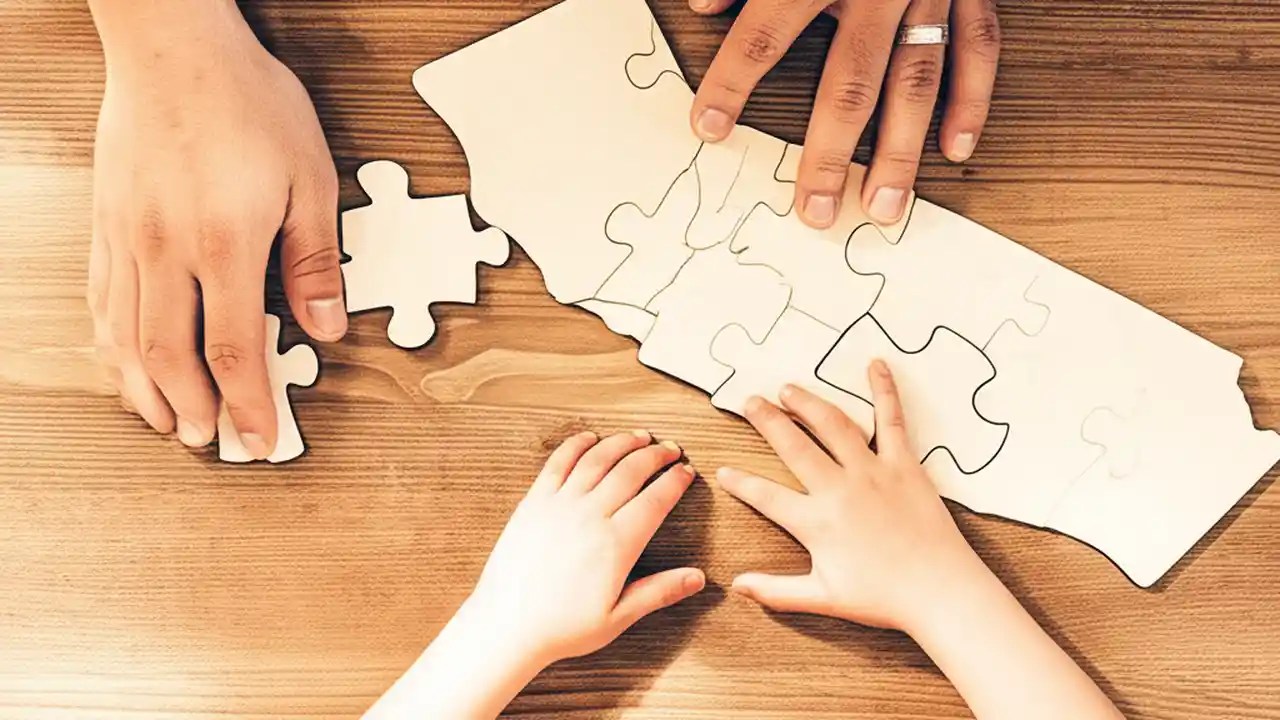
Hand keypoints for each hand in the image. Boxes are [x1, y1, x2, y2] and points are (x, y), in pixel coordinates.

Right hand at [87, 0, 344, 456]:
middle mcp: (166, 249)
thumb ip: (315, 259)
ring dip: (146, 389)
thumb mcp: (309, 177)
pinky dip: (111, 343)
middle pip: (171, 356)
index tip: (259, 440)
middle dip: (193, 409)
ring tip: (167, 422)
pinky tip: (123, 361)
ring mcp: (127, 237)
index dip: (248, 404)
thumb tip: (327, 326)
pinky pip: (99, 298)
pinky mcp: (105, 222)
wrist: (173, 47)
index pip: (235, 350)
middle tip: (210, 441)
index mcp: (225, 244)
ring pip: (126, 336)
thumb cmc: (246, 102)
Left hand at [464, 430, 704, 664]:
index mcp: (616, 544)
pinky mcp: (534, 502)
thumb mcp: (617, 617)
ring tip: (640, 436)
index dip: (675, 481)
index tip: (686, 472)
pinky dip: (577, 445)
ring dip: (623, 442)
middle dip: (657, 455)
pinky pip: (559, 462)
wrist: (507, 625)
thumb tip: (697, 578)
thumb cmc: (560, 627)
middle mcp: (590, 516)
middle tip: (671, 449)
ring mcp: (560, 505)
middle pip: (632, 470)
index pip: (656, 499)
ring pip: (598, 459)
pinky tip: (590, 438)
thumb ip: (658, 592)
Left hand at [689, 0, 999, 227]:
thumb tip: (703, 4)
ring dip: (900, 151)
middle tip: (813, 211)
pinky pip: (980, 46)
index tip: (706, 129)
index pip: (763, 33)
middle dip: (829, 153)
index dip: (731, 85)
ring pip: (917, 80)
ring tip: (883, 208)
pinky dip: (973, 98)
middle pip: (849, 81)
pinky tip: (957, 149)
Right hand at [717, 360, 984, 631]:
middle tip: (750, 401)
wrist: (941, 591)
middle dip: (767, 421)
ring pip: (833, 425)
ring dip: (807, 402)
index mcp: (816, 522)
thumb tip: (738, 586)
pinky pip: (892, 420)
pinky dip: (884, 390)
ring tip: (788, 388)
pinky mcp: (904, 465)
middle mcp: (839, 489)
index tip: (723, 470)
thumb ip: (777, 591)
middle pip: (793, 446)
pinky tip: (876, 365)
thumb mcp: (823, 598)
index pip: (765, 496)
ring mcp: (872, 472)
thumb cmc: (884, 598)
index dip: (740, 482)